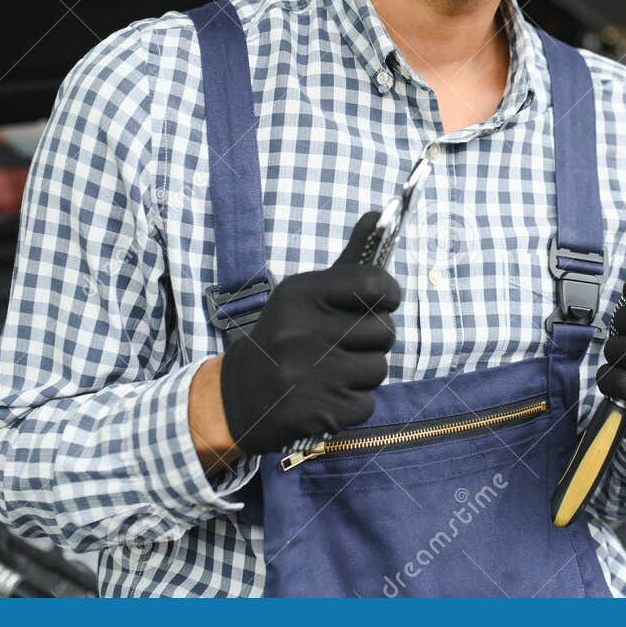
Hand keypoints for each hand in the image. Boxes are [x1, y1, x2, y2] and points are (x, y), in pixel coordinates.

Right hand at [215, 212, 398, 454]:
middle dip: (373, 339)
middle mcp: (303, 331)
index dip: (389, 293)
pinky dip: (353, 403)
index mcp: (301, 294)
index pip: (374, 283)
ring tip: (332, 371)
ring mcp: (309, 374)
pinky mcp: (317, 411)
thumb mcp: (305, 294)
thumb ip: (348, 261)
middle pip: (384, 330)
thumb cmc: (284, 336)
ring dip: (364, 373)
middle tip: (346, 343)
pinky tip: (326, 396)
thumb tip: (379, 215)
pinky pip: (367, 403)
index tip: (384, 301)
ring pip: (379, 368)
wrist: (236, 396)